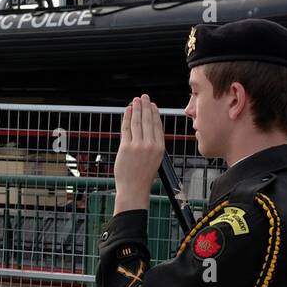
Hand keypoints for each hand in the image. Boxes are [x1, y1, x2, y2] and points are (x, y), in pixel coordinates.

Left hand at [113, 95, 164, 211]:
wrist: (134, 189)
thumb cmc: (142, 177)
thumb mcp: (154, 160)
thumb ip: (152, 145)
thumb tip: (147, 129)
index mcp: (160, 148)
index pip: (157, 126)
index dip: (154, 113)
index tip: (152, 105)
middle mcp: (150, 145)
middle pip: (148, 121)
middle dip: (145, 107)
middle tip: (143, 97)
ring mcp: (138, 146)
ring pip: (137, 122)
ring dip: (136, 109)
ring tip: (135, 100)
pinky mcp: (126, 148)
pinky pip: (126, 129)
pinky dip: (127, 118)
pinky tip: (127, 111)